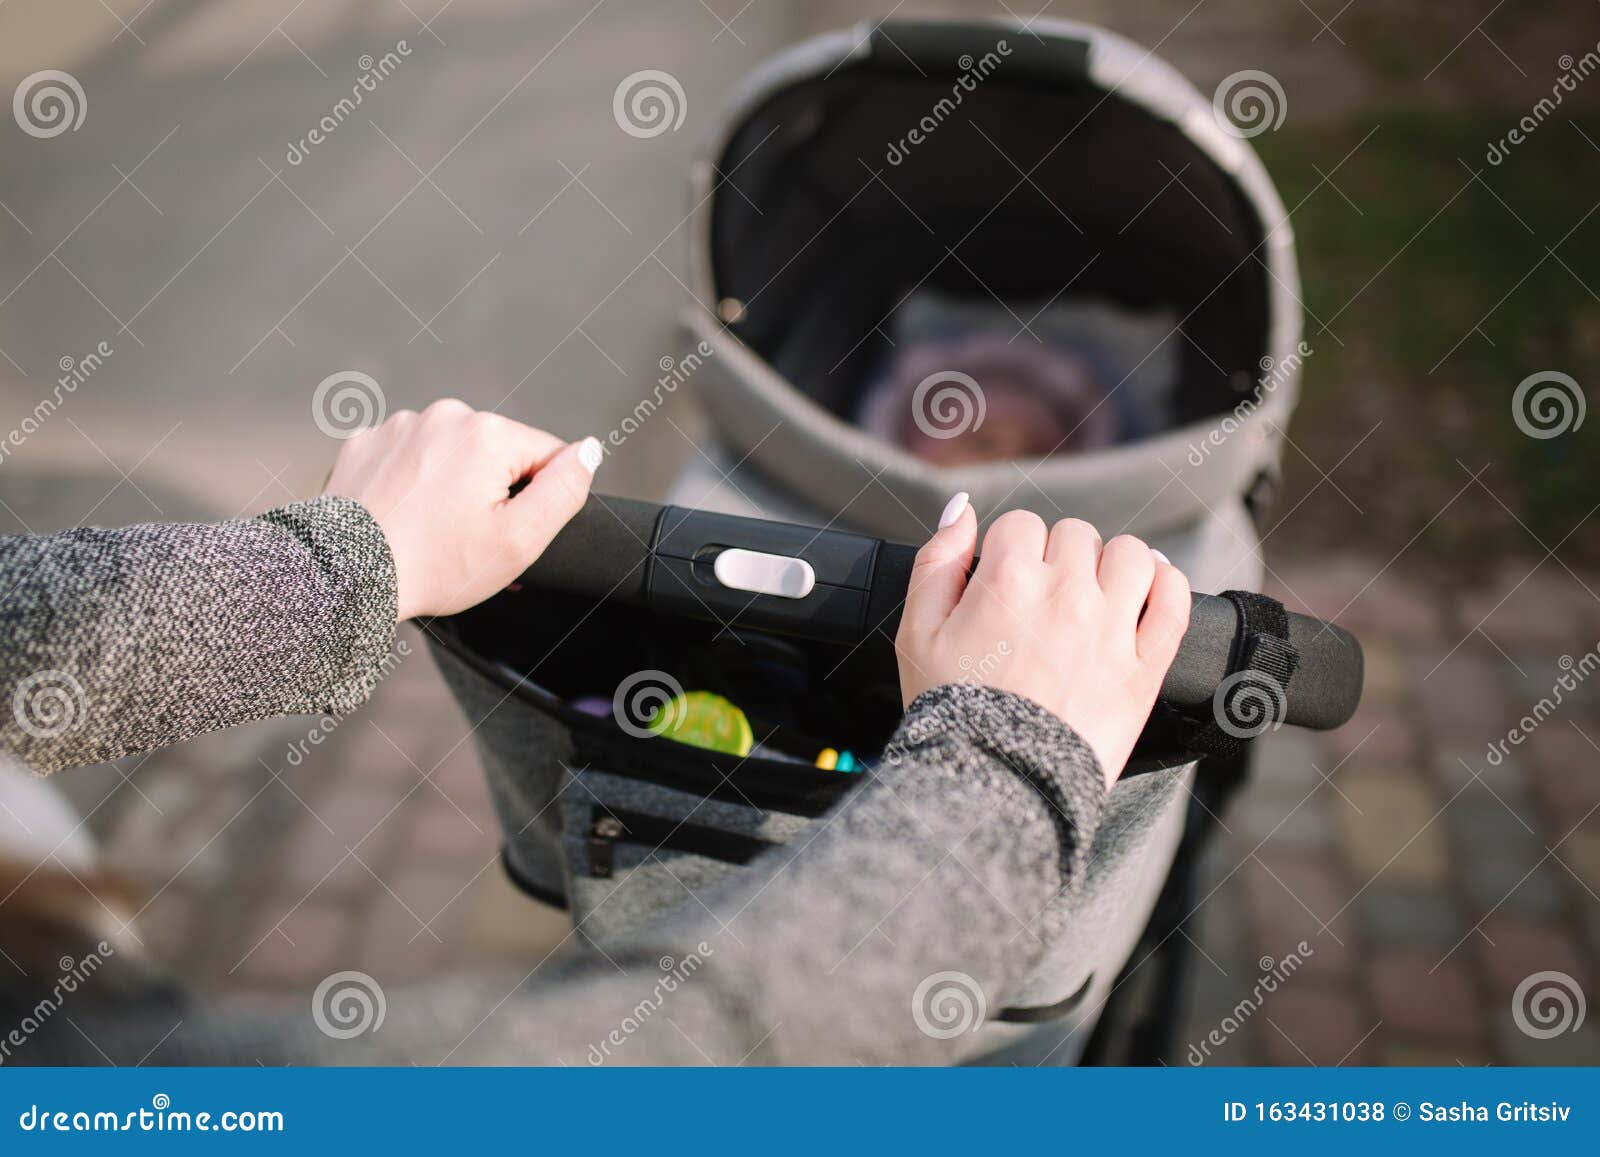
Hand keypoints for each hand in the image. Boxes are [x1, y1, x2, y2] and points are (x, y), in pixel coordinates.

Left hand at [323, 399, 600, 620]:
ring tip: (432, 532)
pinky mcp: (366, 442)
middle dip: (492, 493)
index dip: (536, 500)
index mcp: (487, 433)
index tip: (505, 530)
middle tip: (468, 540)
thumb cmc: (433, 565)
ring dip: (451, 487)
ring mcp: (400, 425)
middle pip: (497, 454)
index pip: (546, 456)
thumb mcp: (519, 539)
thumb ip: (565, 489)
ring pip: (451, 455)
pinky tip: (404, 517)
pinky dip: (411, 484)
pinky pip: (408, 458)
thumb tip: (589, 450)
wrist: (345, 576)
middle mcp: (443, 415)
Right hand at [894, 493, 1190, 788]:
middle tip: (1042, 598)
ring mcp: (1112, 629)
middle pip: (1076, 535)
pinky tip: (1150, 591)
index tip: (1005, 580)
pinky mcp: (1145, 668)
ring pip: (1132, 554)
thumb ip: (937, 561)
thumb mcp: (917, 633)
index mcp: (1008, 580)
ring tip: (1096, 591)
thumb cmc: (952, 713)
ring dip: (1114, 563)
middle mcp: (1066, 593)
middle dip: (1057, 557)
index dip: (1009, 549)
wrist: (997, 784)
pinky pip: (1175, 603)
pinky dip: (1168, 586)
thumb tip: (962, 510)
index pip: (1020, 524)